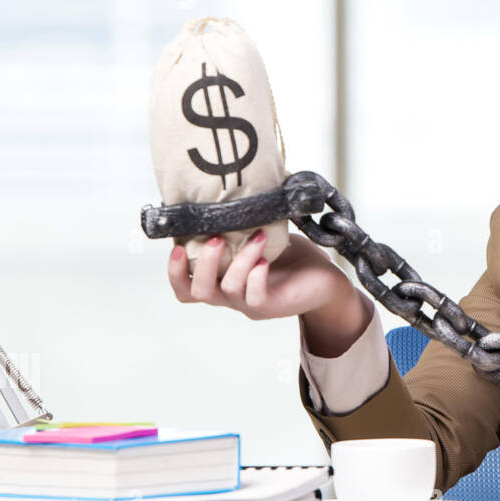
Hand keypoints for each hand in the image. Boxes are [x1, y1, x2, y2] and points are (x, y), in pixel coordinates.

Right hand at [168, 229, 353, 321]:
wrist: (325, 280)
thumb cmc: (292, 258)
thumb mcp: (260, 237)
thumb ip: (240, 226)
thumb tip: (225, 194)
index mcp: (221, 281)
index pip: (185, 288)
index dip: (175, 272)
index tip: (178, 248)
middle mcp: (230, 296)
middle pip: (196, 293)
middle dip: (203, 263)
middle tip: (217, 238)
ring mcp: (249, 304)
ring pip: (227, 289)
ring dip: (240, 259)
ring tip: (257, 236)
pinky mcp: (271, 306)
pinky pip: (254, 298)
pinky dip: (256, 277)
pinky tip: (265, 259)